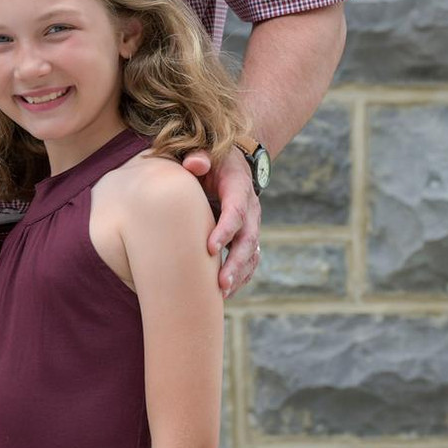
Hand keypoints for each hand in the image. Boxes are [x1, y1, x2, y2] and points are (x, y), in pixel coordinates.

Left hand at [182, 147, 260, 297]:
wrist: (231, 163)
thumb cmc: (210, 161)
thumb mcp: (204, 153)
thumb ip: (198, 157)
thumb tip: (194, 164)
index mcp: (239, 188)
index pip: (237, 211)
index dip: (226, 231)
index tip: (210, 249)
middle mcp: (251, 209)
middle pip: (248, 239)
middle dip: (236, 262)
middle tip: (221, 283)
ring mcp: (252, 225)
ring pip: (252, 254)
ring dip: (239, 274)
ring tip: (222, 294)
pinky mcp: (248, 236)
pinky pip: (250, 260)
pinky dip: (241, 276)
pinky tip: (227, 293)